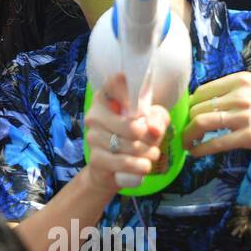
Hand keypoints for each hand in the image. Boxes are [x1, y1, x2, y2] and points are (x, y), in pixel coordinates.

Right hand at [83, 74, 169, 193]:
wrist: (112, 169)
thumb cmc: (133, 138)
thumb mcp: (151, 123)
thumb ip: (157, 119)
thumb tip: (152, 128)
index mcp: (106, 98)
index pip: (115, 82)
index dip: (131, 91)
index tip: (143, 107)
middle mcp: (95, 114)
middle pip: (131, 125)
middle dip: (149, 138)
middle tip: (154, 142)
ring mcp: (92, 136)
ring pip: (130, 146)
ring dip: (148, 153)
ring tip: (151, 154)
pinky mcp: (95, 158)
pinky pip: (124, 162)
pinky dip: (139, 166)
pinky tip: (143, 166)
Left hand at [183, 72, 250, 163]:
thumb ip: (233, 94)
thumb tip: (201, 104)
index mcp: (242, 80)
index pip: (201, 91)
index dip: (190, 105)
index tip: (188, 116)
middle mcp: (242, 94)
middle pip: (198, 107)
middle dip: (187, 122)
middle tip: (185, 133)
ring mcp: (245, 115)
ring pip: (201, 122)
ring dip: (188, 135)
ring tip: (187, 143)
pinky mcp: (249, 136)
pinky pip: (215, 142)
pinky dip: (200, 148)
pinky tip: (196, 153)